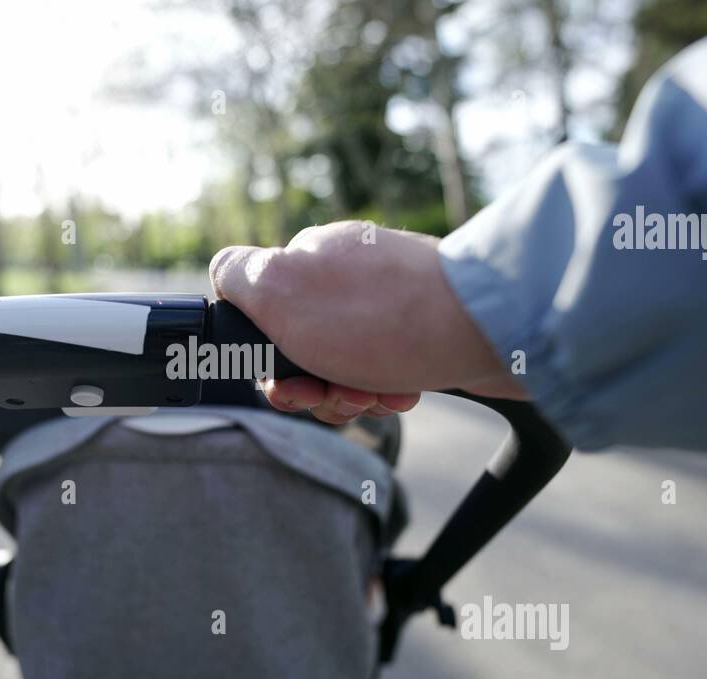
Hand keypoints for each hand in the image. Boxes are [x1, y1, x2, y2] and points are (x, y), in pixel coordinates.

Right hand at [209, 221, 523, 423]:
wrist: (485, 329)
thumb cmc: (378, 316)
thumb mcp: (281, 288)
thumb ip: (237, 276)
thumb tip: (222, 272)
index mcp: (310, 257)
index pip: (263, 315)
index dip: (268, 361)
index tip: (290, 383)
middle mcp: (348, 271)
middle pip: (303, 347)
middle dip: (315, 384)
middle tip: (340, 394)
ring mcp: (389, 299)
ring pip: (345, 363)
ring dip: (352, 391)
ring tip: (379, 393)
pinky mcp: (427, 326)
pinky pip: (388, 365)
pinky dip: (389, 385)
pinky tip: (404, 390)